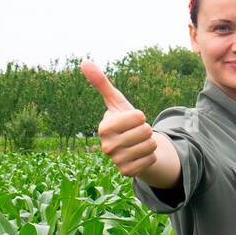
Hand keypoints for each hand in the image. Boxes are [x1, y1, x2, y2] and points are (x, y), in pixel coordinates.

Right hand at [81, 60, 158, 177]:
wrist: (129, 147)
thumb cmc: (122, 120)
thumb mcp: (116, 102)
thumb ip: (102, 83)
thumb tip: (84, 61)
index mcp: (104, 127)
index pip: (139, 116)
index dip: (140, 116)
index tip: (132, 120)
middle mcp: (107, 146)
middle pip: (146, 131)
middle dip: (146, 130)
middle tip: (135, 133)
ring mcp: (116, 161)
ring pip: (150, 145)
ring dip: (149, 143)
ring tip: (138, 143)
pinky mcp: (127, 172)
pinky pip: (151, 159)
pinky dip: (150, 156)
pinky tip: (140, 155)